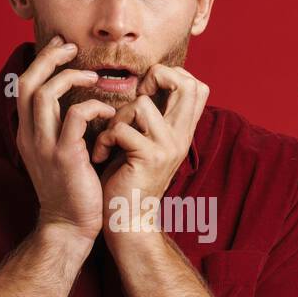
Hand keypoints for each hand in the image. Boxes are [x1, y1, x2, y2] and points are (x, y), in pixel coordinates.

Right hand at [15, 36, 114, 245]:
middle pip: (27, 82)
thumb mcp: (61, 154)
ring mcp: (44, 146)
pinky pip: (76, 117)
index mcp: (28, 133)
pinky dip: (93, 106)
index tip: (62, 48)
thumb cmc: (74, 189)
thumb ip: (63, 128)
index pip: (24, 85)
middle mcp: (30, 136)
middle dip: (48, 58)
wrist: (70, 227)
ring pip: (45, 94)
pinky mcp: (64, 157)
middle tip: (71, 46)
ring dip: (70, 77)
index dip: (41, 62)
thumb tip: (81, 102)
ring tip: (93, 77)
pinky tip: (110, 112)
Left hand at [92, 64, 208, 235]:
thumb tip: (145, 84)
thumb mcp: (147, 143)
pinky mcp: (149, 158)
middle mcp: (182, 137)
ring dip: (117, 118)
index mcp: (183, 131)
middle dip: (155, 79)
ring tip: (111, 139)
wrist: (128, 220)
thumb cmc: (129, 179)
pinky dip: (104, 140)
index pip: (196, 86)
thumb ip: (152, 117)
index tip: (145, 92)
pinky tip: (101, 156)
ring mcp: (168, 147)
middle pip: (186, 85)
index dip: (170, 76)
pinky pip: (121, 129)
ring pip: (142, 104)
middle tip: (136, 98)